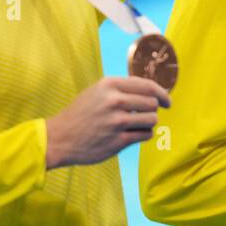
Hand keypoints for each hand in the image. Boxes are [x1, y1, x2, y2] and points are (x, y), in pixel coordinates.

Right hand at [45, 76, 171, 168]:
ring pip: (152, 119)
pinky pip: (145, 134)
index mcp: (110, 85)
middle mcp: (114, 101)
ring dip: (148, 123)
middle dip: (152, 109)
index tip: (167, 101)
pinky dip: (143, 134)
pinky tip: (132, 134)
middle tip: (143, 114)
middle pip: (153, 103)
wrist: (59, 138)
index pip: (148, 85)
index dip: (162, 93)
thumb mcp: (97, 92)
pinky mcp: (118, 140)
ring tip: (136, 124)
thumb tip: (151, 90)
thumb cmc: (80, 114)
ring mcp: (117, 122)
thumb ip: (121, 88)